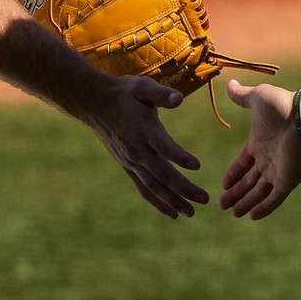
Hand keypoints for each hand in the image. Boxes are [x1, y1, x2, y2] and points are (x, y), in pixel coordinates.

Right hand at [86, 75, 206, 217]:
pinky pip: (144, 188)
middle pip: (161, 174)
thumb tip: (178, 99)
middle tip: (204, 200)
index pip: (163, 146)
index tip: (197, 166)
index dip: (179, 156)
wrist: (96, 105)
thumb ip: (161, 93)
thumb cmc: (124, 93)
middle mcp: (137, 150)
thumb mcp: (142, 86)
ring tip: (191, 213)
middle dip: (183, 189)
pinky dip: (158, 202)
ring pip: (153, 186)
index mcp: (144, 130)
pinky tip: (172, 213)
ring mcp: (132, 162)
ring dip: (172, 201)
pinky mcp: (128, 167)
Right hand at [219, 82, 300, 218]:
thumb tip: (229, 84)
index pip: (243, 163)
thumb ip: (242, 96)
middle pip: (249, 181)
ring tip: (233, 213)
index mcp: (259, 143)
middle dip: (236, 193)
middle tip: (222, 205)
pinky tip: (252, 216)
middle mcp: (268, 159)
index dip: (234, 174)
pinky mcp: (288, 180)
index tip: (223, 185)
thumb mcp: (257, 98)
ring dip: (245, 202)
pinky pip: (275, 198)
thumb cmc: (282, 106)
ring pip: (259, 191)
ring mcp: (279, 170)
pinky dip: (264, 207)